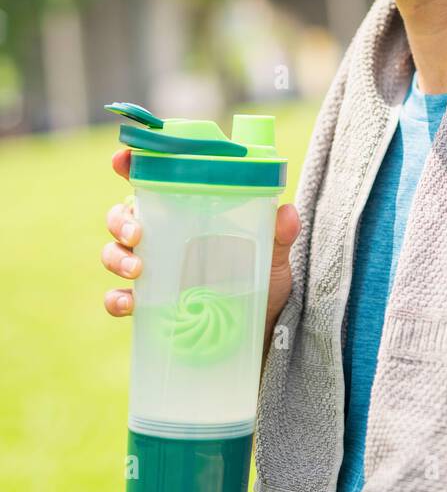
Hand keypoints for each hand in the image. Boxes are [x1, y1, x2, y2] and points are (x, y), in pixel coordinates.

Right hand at [102, 146, 301, 319]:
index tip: (120, 159)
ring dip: (117, 257)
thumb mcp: (273, 256)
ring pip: (113, 252)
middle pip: (121, 215)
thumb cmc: (261, 282)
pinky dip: (116, 300)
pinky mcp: (148, 306)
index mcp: (186, 212)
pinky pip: (117, 299)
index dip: (131, 165)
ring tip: (137, 269)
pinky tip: (129, 304)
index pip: (152, 181)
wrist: (261, 332)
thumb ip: (279, 234)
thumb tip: (287, 213)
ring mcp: (151, 270)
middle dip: (120, 220)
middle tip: (137, 233)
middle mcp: (162, 237)